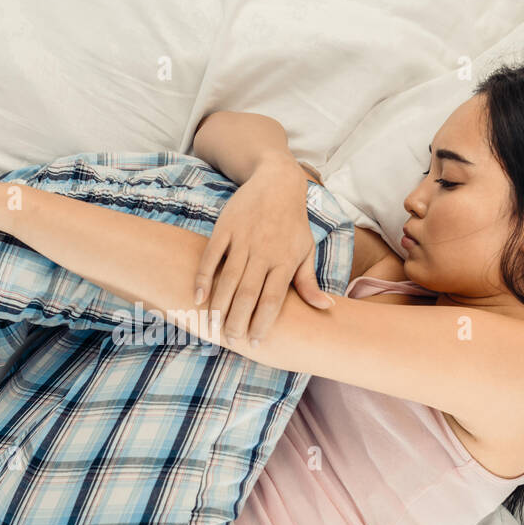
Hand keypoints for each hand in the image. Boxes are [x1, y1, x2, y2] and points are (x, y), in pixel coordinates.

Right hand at [195, 157, 334, 342]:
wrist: (278, 182)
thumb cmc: (293, 222)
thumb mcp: (306, 250)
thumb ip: (309, 282)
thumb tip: (325, 308)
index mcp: (285, 261)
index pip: (273, 300)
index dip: (263, 323)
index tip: (255, 343)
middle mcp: (264, 252)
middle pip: (248, 294)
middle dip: (238, 321)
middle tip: (231, 339)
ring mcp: (244, 239)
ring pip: (228, 279)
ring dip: (219, 305)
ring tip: (212, 326)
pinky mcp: (226, 228)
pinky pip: (212, 257)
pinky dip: (203, 277)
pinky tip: (198, 297)